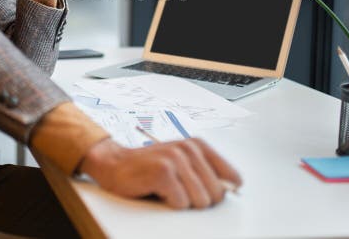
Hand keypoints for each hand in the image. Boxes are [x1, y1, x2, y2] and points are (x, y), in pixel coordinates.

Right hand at [79, 138, 241, 208]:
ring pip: (200, 201)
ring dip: (183, 202)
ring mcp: (175, 159)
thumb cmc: (149, 167)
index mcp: (198, 145)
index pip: (233, 177)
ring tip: (168, 190)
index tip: (210, 193)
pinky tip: (157, 190)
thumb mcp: (182, 163)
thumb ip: (206, 172)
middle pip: (216, 194)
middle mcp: (188, 149)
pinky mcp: (163, 172)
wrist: (114, 164)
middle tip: (179, 190)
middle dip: (199, 200)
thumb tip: (231, 191)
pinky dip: (169, 203)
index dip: (223, 191)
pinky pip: (181, 203)